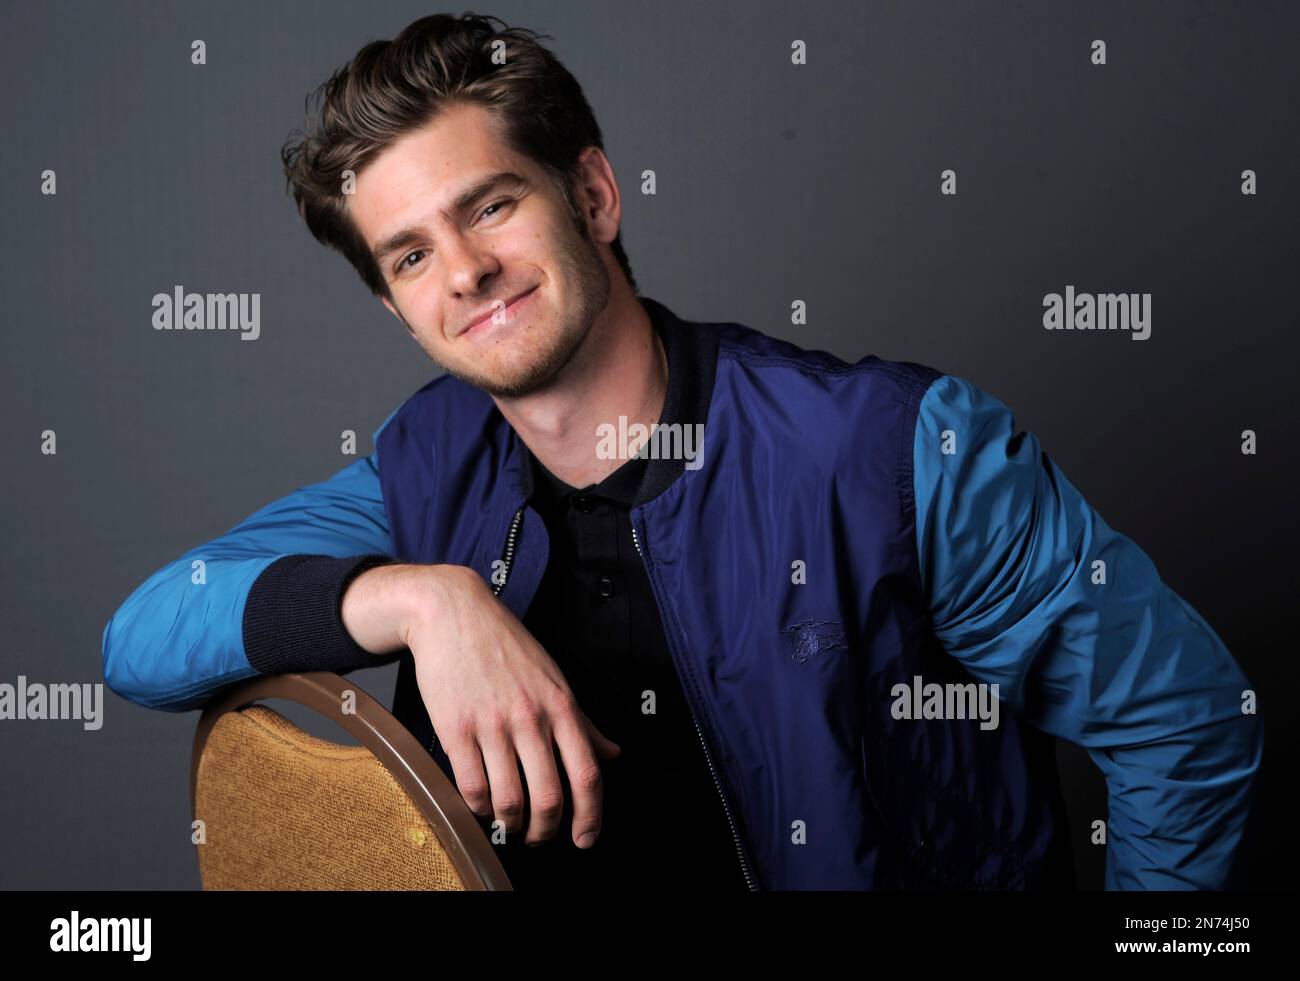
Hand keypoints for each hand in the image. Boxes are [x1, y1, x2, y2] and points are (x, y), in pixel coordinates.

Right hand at [342, 563, 620, 847]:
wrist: (452, 613)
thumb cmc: (505, 645)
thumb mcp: (554, 677)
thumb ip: (583, 721)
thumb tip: (613, 753)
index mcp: (561, 706)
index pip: (587, 774)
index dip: (591, 817)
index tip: (585, 839)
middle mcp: (530, 718)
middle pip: (549, 798)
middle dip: (546, 832)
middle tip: (540, 837)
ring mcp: (491, 725)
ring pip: (508, 800)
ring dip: (511, 823)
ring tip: (509, 821)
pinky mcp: (454, 729)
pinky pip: (471, 786)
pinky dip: (478, 807)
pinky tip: (481, 802)